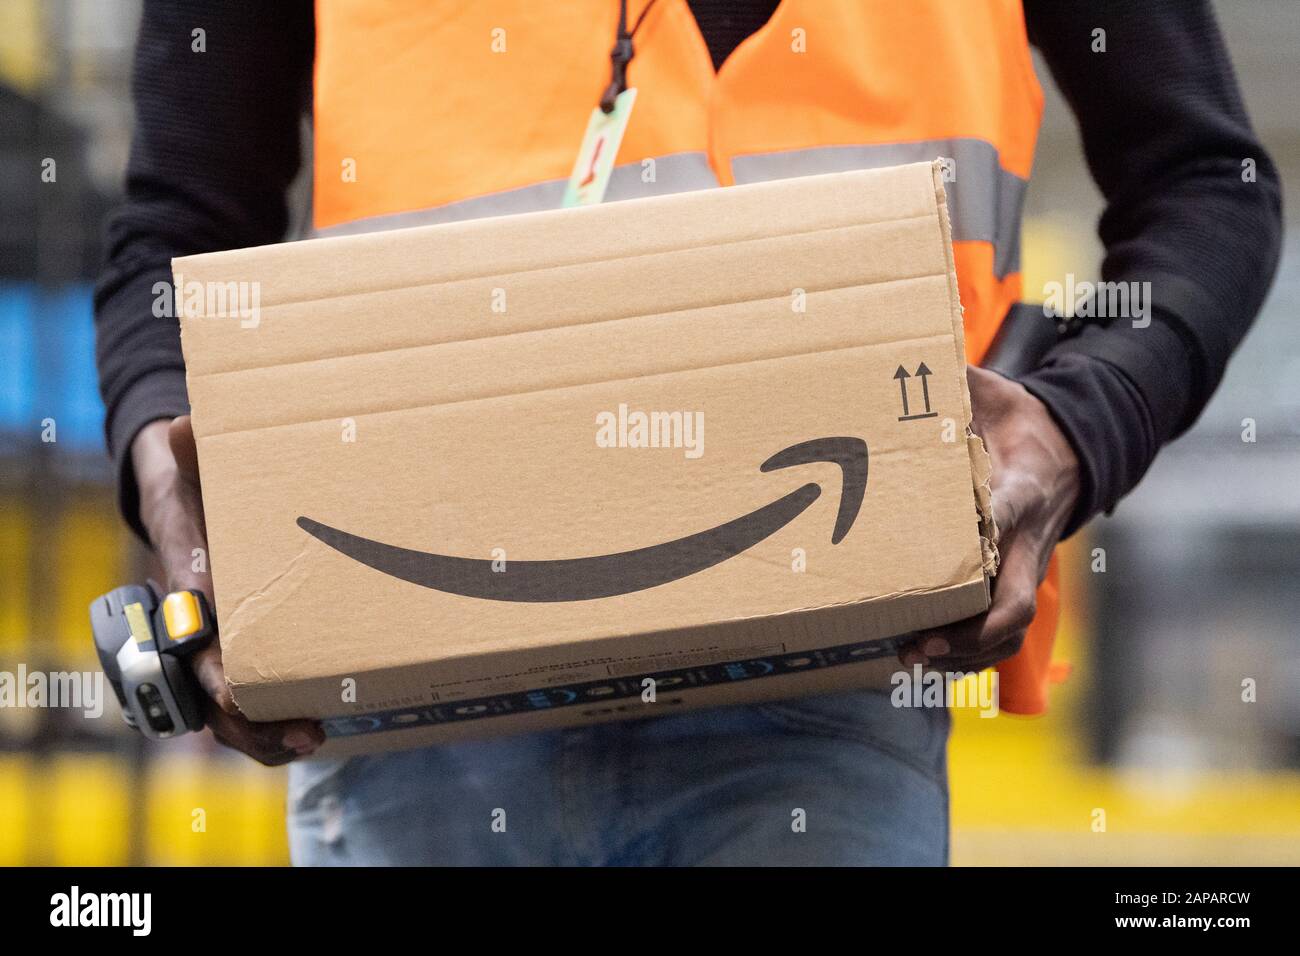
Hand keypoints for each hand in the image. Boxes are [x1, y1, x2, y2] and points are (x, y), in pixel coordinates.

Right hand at [132, 416, 324, 763]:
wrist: (183, 504)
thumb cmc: (192, 486)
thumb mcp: (188, 468)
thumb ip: (190, 454)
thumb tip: (185, 427)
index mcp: (186, 591)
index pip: (191, 641)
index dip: (212, 670)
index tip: (234, 689)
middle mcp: (196, 629)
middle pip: (213, 694)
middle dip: (252, 719)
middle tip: (302, 732)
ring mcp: (218, 648)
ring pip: (231, 711)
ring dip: (269, 731)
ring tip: (313, 739)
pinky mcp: (247, 654)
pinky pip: (255, 702)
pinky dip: (279, 719)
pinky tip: (319, 726)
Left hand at [897, 366, 1079, 672]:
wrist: (1067, 448)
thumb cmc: (1013, 420)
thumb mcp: (989, 390)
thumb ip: (953, 380)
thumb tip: (904, 353)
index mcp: (1024, 483)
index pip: (1011, 508)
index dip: (988, 526)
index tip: (954, 544)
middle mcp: (1030, 536)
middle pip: (1015, 597)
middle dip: (969, 629)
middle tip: (915, 641)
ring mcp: (1026, 565)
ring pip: (1011, 627)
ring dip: (965, 653)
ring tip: (909, 662)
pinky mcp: (1017, 581)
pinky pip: (1003, 632)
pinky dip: (968, 655)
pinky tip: (923, 661)